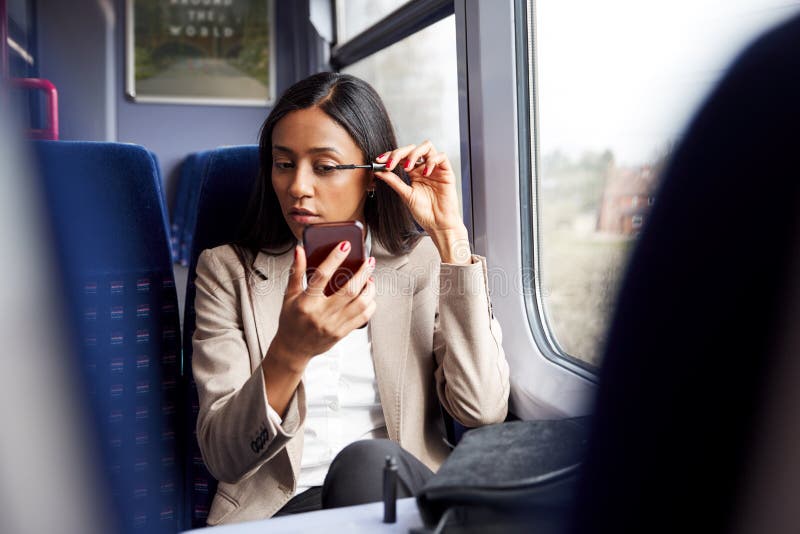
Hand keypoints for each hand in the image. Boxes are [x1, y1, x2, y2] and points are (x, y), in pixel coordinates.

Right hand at [270, 243, 375, 370]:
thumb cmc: (291, 321)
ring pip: (360, 304)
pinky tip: (369, 296)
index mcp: (306, 302)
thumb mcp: (289, 295)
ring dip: (370, 288)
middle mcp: (321, 314)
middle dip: (363, 272)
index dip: (335, 258)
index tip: (345, 245)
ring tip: (370, 279)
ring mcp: (333, 325)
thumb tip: (299, 250)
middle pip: (349, 290)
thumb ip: (296, 272)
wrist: (293, 348)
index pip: (322, 276)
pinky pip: (363, 317)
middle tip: (368, 262)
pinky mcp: (342, 333)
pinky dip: (370, 304)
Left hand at [374, 141, 470, 263]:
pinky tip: (425, 173)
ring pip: (426, 146)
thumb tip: (378, 171)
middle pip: (412, 148)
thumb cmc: (424, 212)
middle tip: (390, 163)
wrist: (438, 224)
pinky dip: (431, 161)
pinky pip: (441, 157)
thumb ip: (393, 181)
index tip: (379, 161)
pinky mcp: (446, 172)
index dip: (390, 156)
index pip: (401, 157)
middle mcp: (423, 168)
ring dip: (414, 154)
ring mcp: (435, 169)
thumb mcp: (405, 195)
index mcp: (413, 172)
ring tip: (408, 167)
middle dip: (399, 153)